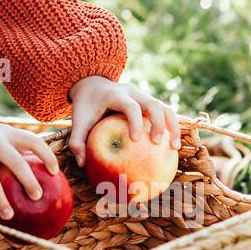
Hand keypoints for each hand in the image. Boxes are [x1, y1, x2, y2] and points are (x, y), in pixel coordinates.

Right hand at [0, 102, 61, 218]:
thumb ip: (13, 146)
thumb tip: (39, 172)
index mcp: (6, 132)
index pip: (32, 141)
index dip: (46, 156)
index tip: (55, 172)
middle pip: (16, 162)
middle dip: (28, 181)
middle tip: (37, 197)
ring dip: (1, 200)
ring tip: (9, 216)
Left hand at [64, 76, 181, 166]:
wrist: (92, 85)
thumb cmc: (85, 106)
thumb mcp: (78, 121)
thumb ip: (76, 141)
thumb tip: (81, 164)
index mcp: (115, 94)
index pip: (130, 106)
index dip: (135, 122)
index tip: (136, 140)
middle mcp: (132, 92)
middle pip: (153, 104)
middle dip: (159, 123)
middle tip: (157, 144)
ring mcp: (143, 96)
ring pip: (164, 107)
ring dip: (172, 126)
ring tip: (174, 148)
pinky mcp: (148, 102)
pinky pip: (164, 113)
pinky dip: (171, 127)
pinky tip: (172, 147)